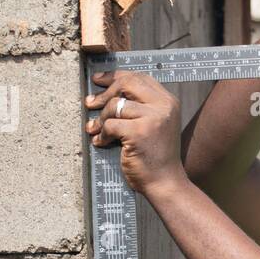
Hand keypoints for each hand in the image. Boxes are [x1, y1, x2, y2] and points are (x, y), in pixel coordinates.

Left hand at [83, 71, 185, 196]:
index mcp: (168, 101)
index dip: (116, 76)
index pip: (139, 77)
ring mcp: (153, 118)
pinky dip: (101, 135)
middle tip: (90, 102)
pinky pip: (110, 125)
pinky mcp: (139, 132)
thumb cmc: (156, 156)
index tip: (100, 80)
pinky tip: (102, 142)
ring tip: (95, 129)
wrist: (165, 182)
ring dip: (101, 119)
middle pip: (126, 84)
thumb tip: (110, 91)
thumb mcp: (156, 124)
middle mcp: (163, 106)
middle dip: (105, 92)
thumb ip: (141, 106)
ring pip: (115, 106)